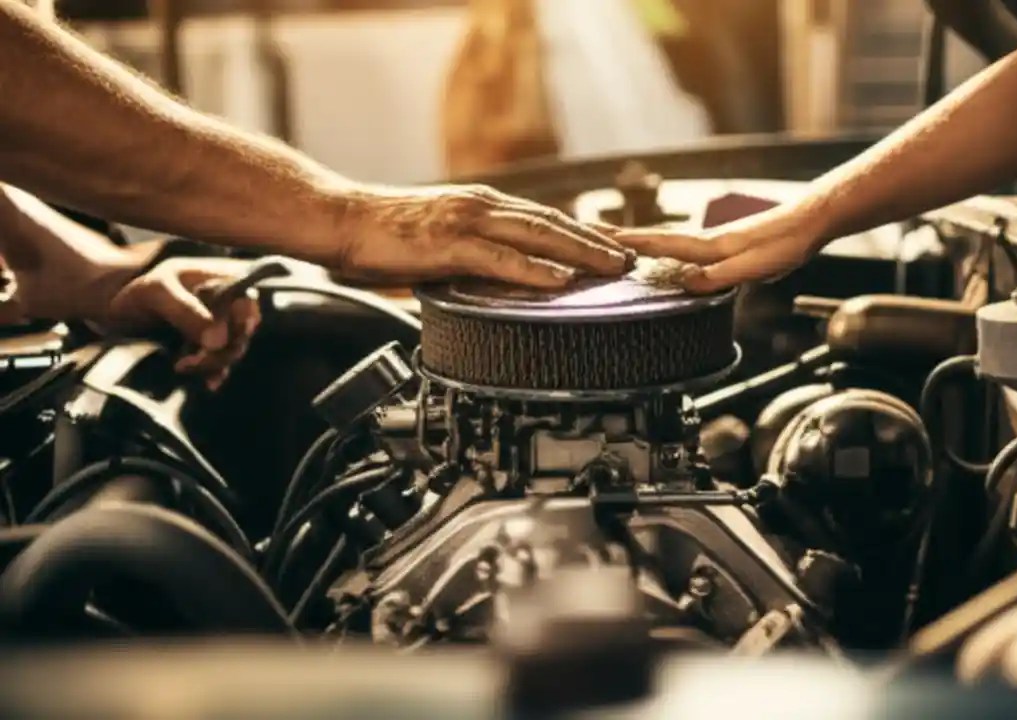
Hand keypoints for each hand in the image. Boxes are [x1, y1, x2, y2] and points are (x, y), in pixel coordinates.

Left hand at [103, 258, 260, 390]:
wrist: (118, 311)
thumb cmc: (138, 292)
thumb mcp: (156, 292)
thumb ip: (186, 311)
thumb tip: (218, 342)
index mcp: (223, 279)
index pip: (247, 304)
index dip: (238, 326)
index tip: (213, 344)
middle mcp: (229, 302)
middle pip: (242, 331)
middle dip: (219, 352)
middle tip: (190, 362)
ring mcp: (222, 324)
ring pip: (232, 349)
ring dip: (212, 364)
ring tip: (183, 367)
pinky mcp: (212, 345)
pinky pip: (223, 360)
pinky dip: (215, 372)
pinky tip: (208, 383)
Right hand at [334, 185, 632, 286]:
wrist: (339, 218)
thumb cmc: (385, 235)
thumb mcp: (443, 242)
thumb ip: (477, 256)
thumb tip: (505, 280)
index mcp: (483, 206)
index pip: (547, 218)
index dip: (587, 232)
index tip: (621, 247)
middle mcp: (482, 205)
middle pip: (553, 223)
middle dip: (598, 242)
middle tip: (634, 259)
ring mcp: (467, 220)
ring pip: (537, 235)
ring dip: (580, 251)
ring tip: (613, 268)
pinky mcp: (448, 241)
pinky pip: (499, 257)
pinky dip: (533, 269)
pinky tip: (559, 280)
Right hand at [606, 206, 824, 292]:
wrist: (812, 220)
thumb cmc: (786, 242)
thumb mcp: (754, 266)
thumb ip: (719, 276)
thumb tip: (684, 283)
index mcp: (710, 246)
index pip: (660, 244)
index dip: (628, 244)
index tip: (596, 238)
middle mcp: (708, 241)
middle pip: (657, 241)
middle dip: (624, 240)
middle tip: (592, 235)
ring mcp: (717, 242)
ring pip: (671, 245)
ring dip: (642, 246)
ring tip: (618, 248)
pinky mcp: (728, 247)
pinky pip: (687, 251)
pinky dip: (667, 252)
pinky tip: (668, 261)